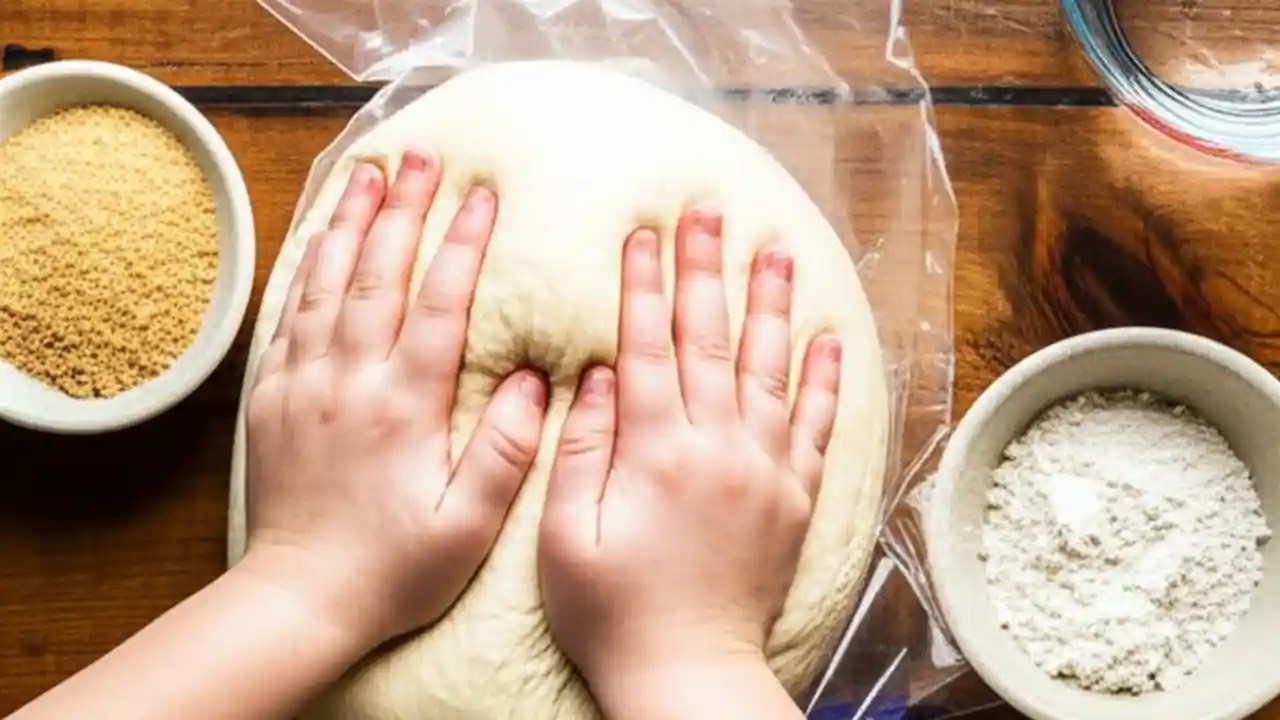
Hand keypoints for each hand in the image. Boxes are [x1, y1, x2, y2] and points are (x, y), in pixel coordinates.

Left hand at [245, 152, 547, 649]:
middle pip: (378, 273)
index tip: (484, 195)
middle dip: (403, 207)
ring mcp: (303, 383)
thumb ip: (504, 449)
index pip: (439, 303)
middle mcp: (349, 380)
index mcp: (404, 405)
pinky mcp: (271, 397)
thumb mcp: (469, 524)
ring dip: (348, 221)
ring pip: (325, 282)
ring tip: (366, 171)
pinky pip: (286, 315)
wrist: (301, 599)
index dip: (463, 243)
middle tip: (422, 154)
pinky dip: (303, 267)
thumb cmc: (395, 568)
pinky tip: (317, 239)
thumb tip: (530, 377)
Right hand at [538, 209, 842, 712]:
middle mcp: (718, 447)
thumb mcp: (567, 537)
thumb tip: (601, 373)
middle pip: (712, 340)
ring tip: (776, 249)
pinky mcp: (794, 497)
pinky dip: (825, 380)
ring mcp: (763, 470)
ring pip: (771, 369)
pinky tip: (831, 338)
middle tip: (709, 209)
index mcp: (656, 451)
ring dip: (773, 304)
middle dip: (707, 268)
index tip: (643, 231)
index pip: (648, 346)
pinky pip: (816, 426)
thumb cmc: (612, 612)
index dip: (643, 284)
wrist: (687, 672)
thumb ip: (584, 449)